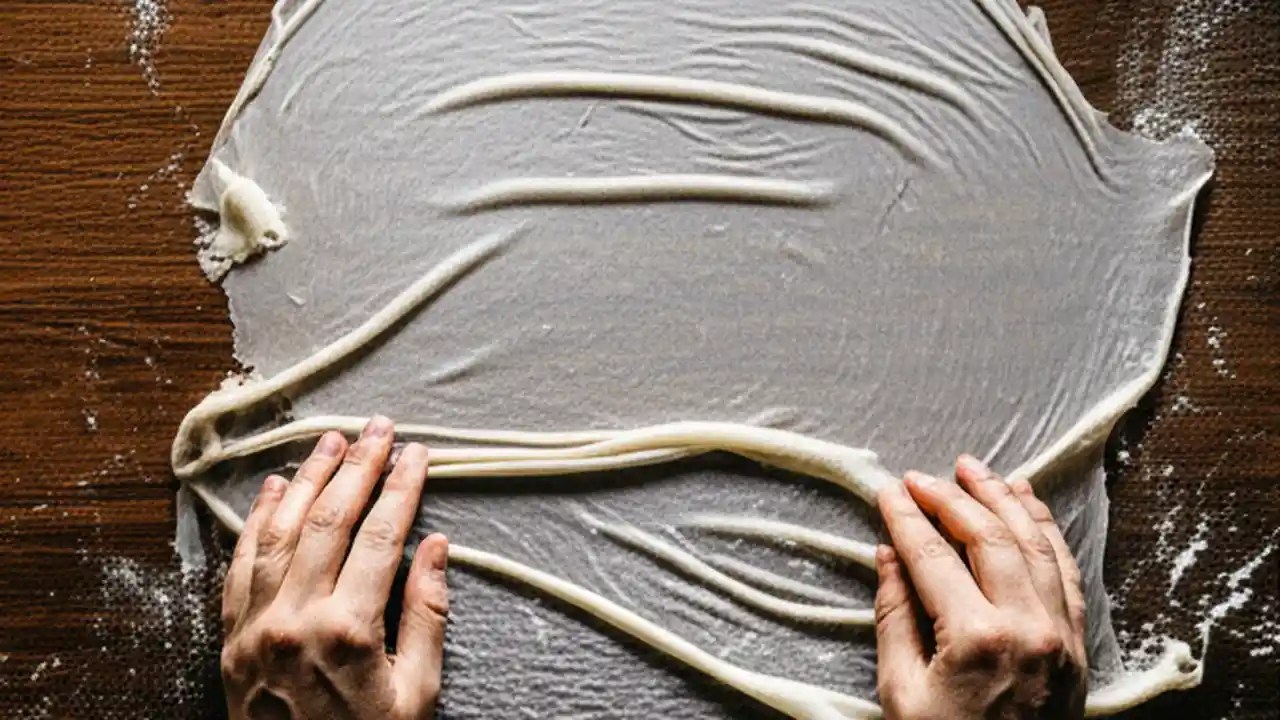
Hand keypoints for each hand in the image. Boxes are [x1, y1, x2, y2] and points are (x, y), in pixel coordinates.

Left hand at [220, 416, 448, 719]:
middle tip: (380, 429)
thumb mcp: (418, 694)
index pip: (380, 537)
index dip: (402, 489)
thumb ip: (427, 616)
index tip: (418, 455)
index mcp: (348, 632)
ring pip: (280, 532)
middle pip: (329, 521)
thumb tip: (435, 547)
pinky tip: (275, 488)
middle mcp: (295, 620)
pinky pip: (240, 564)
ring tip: (332, 442)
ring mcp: (256, 627)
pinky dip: (257, 521)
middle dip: (359, 468)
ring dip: (308, 480)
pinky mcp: (231, 639)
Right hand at [874, 455, 1086, 719]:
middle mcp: (1028, 627)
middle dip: (953, 498)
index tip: (888, 490)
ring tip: (977, 471)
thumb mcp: (902, 691)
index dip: (907, 517)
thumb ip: (895, 616)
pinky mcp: (1077, 645)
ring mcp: (1060, 635)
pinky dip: (1046, 532)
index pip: (934, 556)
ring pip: (1036, 544)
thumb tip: (889, 555)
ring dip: (1005, 500)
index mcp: (977, 638)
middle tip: (925, 476)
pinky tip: (1027, 506)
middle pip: (989, 538)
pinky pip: (1066, 571)